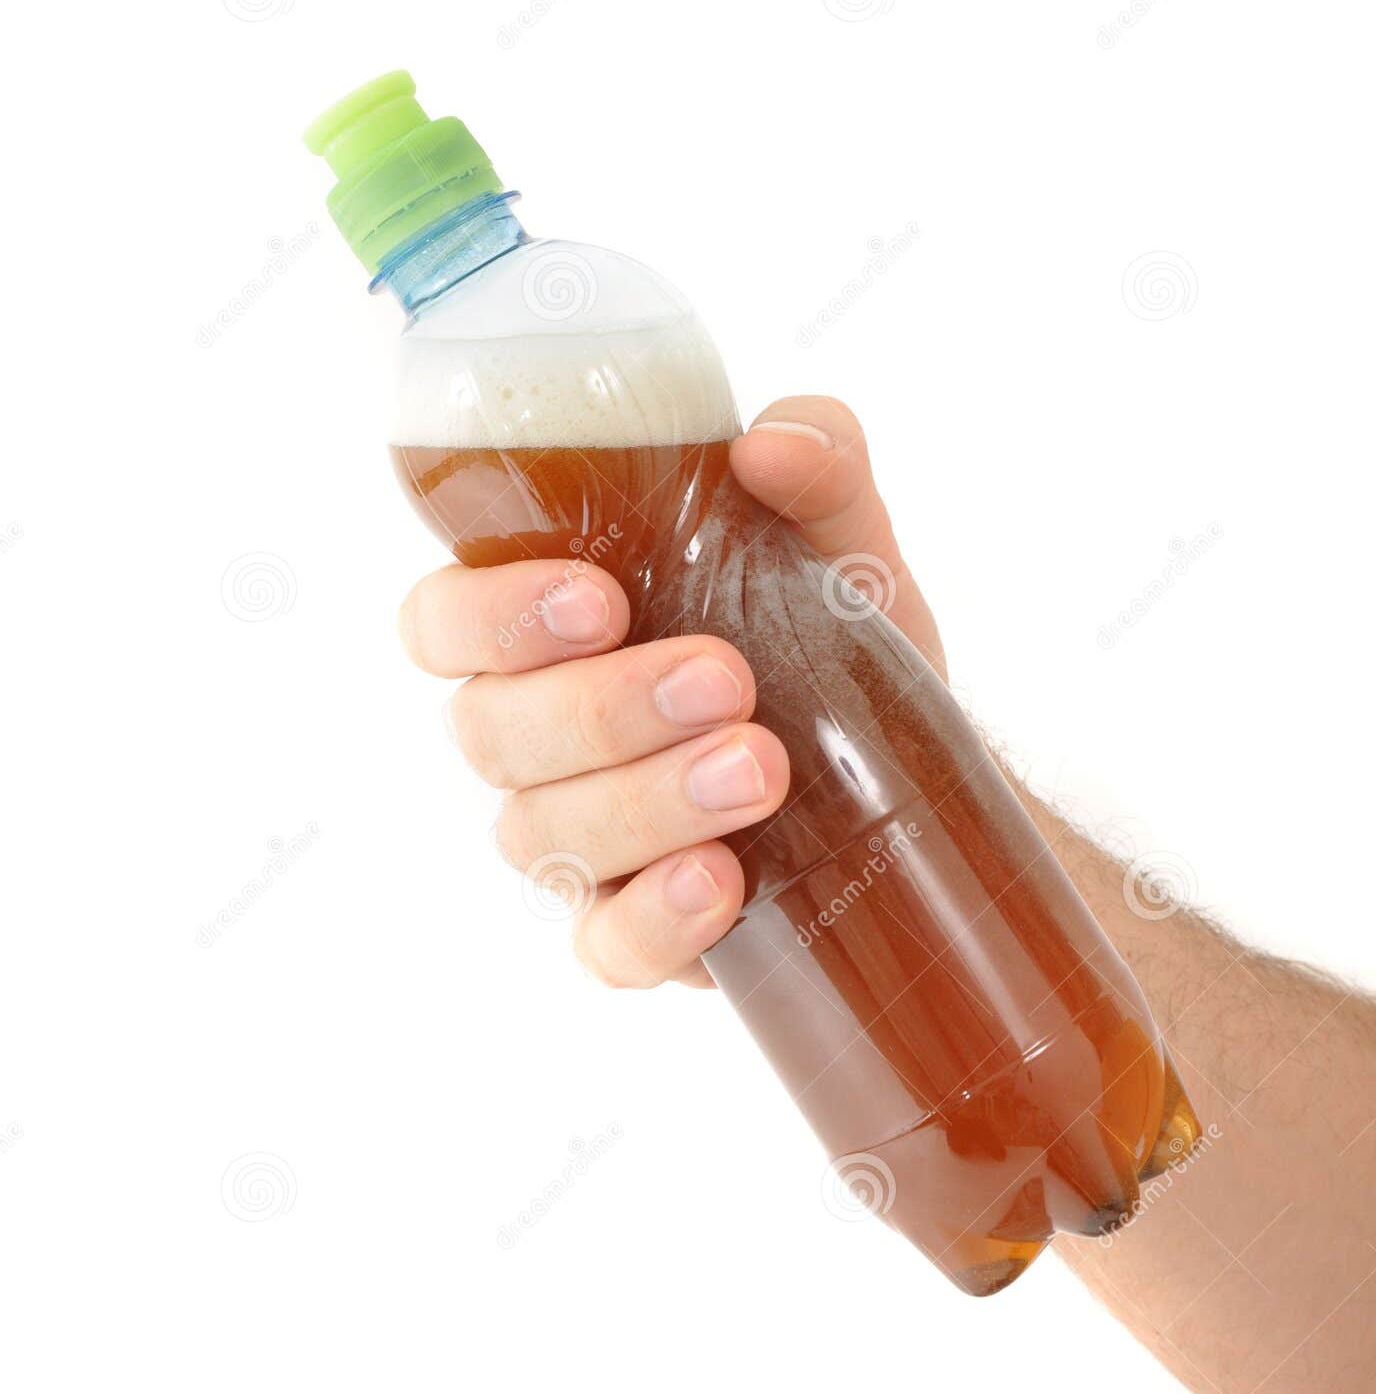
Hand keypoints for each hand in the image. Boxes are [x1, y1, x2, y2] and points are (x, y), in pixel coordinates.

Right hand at [398, 396, 942, 987]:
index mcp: (548, 632)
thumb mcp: (841, 541)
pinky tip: (723, 883)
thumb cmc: (835, 639)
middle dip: (601, 708)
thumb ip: (819, 464)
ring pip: (544, 839)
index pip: (443, 623)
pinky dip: (654, 921)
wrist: (914, 769)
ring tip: (761, 769)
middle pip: (490, 734)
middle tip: (727, 680)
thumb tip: (771, 445)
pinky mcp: (634, 931)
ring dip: (646, 801)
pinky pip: (603, 949)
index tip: (600, 601)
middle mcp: (538, 739)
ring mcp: (581, 843)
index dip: (490, 616)